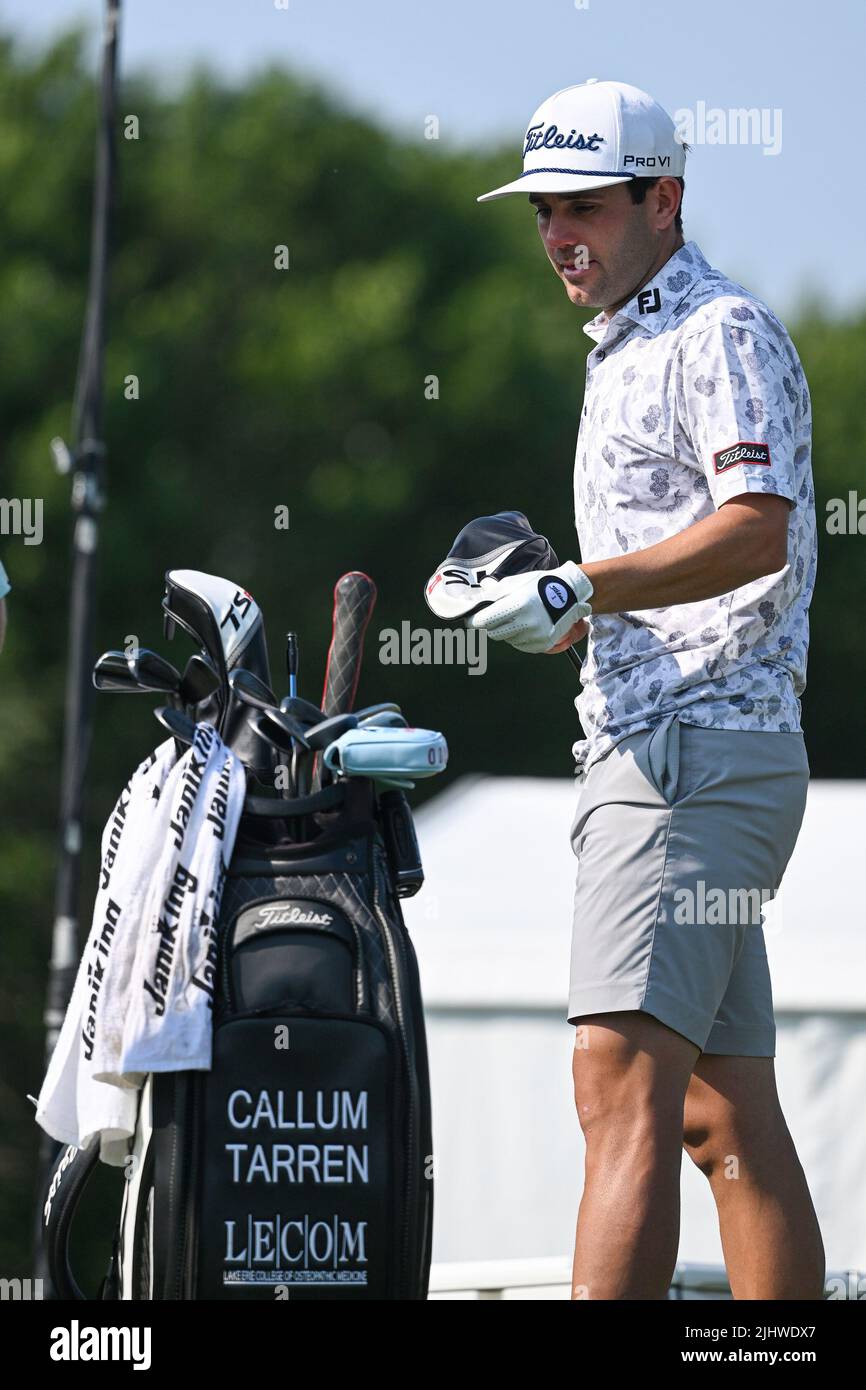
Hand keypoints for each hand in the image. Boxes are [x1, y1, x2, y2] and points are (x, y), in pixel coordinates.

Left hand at [467, 561, 592, 653]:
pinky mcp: (542, 644)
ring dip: (507, 631)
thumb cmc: (540, 585)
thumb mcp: (515, 583)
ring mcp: (535, 636)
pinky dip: (519, 637)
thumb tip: (473, 601)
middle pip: (493, 633)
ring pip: (507, 639)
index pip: (485, 621)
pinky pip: (521, 644)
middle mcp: (527, 623)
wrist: (569, 594)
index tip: (471, 619)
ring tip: (518, 617)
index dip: (474, 621)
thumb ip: (493, 593)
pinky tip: (528, 624)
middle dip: (490, 626)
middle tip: (494, 617)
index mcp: (518, 605)